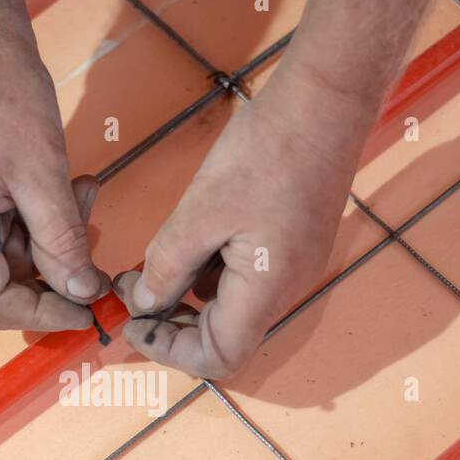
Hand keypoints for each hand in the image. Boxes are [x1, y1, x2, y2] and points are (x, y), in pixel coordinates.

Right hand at [0, 10, 107, 331]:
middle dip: (51, 284)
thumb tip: (83, 291)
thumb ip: (61, 239)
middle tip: (94, 268)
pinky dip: (47, 222)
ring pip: (12, 261)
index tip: (86, 311)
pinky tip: (73, 189)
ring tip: (84, 198)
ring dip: (56, 244)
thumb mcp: (42, 170)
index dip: (40, 315)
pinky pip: (13, 231)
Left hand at [115, 65, 375, 378]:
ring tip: (153, 266)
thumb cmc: (266, 151)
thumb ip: (167, 265)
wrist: (327, 100)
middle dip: (174, 325)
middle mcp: (286, 291)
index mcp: (266, 291)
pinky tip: (188, 242)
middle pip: (226, 339)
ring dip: (189, 298)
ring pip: (233, 308)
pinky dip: (211, 273)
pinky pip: (247, 280)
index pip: (218, 359)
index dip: (170, 351)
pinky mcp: (294, 246)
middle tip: (132, 293)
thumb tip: (143, 303)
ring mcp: (294, 269)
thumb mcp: (200, 211)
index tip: (134, 324)